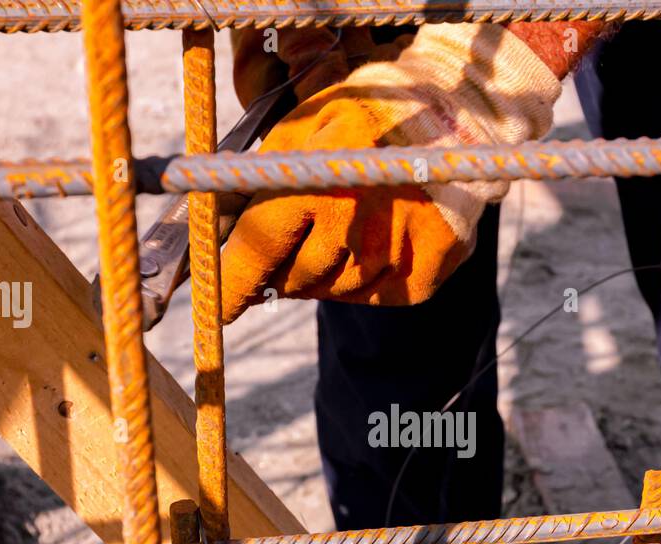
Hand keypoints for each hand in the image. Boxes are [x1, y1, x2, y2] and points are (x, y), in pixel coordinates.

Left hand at [220, 23, 560, 322]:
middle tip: (282, 258)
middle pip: (296, 279)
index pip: (259, 248)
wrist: (452, 115)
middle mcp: (358, 218)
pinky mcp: (429, 269)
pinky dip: (365, 280)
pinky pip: (378, 294)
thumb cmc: (361, 121)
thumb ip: (253, 182)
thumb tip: (208, 225)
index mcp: (318, 176)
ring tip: (335, 239)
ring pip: (337, 291)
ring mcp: (398, 248)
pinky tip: (371, 246)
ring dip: (322, 277)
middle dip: (281, 275)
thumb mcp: (299, 133)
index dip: (234, 286)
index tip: (222, 311)